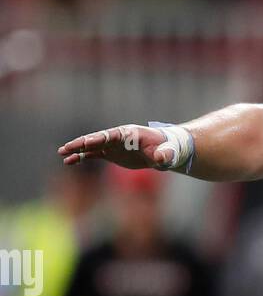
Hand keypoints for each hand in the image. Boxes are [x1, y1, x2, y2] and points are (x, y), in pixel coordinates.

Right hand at [58, 124, 177, 169]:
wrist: (165, 150)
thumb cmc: (168, 149)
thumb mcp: (168, 153)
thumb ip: (164, 155)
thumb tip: (162, 159)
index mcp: (130, 134)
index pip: (112, 135)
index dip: (100, 139)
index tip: (87, 143)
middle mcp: (118, 137)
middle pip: (97, 138)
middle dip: (82, 142)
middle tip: (66, 147)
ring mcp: (112, 145)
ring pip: (91, 145)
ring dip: (77, 149)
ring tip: (61, 153)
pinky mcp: (111, 153)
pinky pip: (93, 154)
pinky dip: (81, 157)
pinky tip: (69, 161)